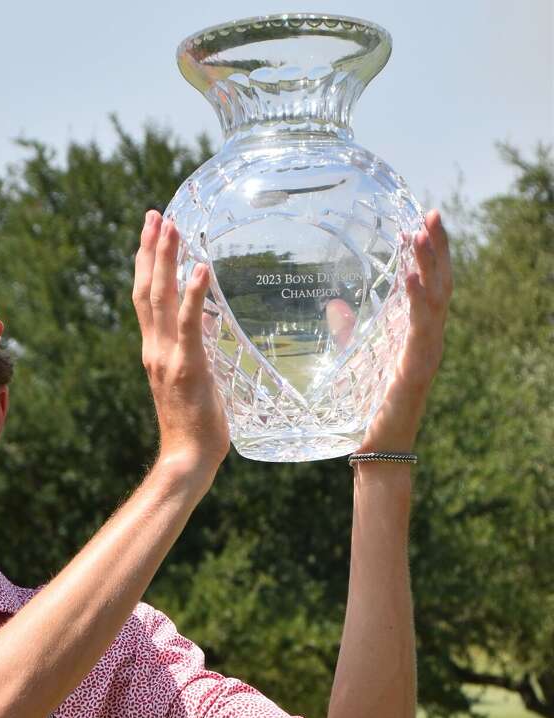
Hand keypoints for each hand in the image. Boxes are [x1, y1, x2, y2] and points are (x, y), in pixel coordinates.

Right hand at [132, 210, 229, 476]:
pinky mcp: (187, 366)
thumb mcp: (196, 381)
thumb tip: (209, 327)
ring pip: (160, 298)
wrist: (186, 457)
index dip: (148, 264)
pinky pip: (189, 324)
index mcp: (155, 351)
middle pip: (147, 289)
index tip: (152, 233)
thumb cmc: (196, 426)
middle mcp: (154, 348)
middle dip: (151, 250)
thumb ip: (196, 352)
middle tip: (156, 215)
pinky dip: (193, 295)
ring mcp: (167, 356)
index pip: (147, 299)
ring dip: (165, 260)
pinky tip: (199, 269)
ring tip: (171, 227)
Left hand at [358, 209, 453, 453]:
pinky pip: (421, 329)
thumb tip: (334, 304)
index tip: (422, 221)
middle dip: (438, 248)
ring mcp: (426, 353)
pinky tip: (412, 278)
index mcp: (415, 335)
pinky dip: (419, 301)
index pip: (429, 285)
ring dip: (430, 264)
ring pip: (437, 299)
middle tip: (432, 212)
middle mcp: (428, 339)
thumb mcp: (352, 360)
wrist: (375, 449)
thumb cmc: (366, 410)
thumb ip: (348, 332)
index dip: (429, 254)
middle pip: (441, 283)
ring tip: (421, 233)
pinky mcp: (416, 368)